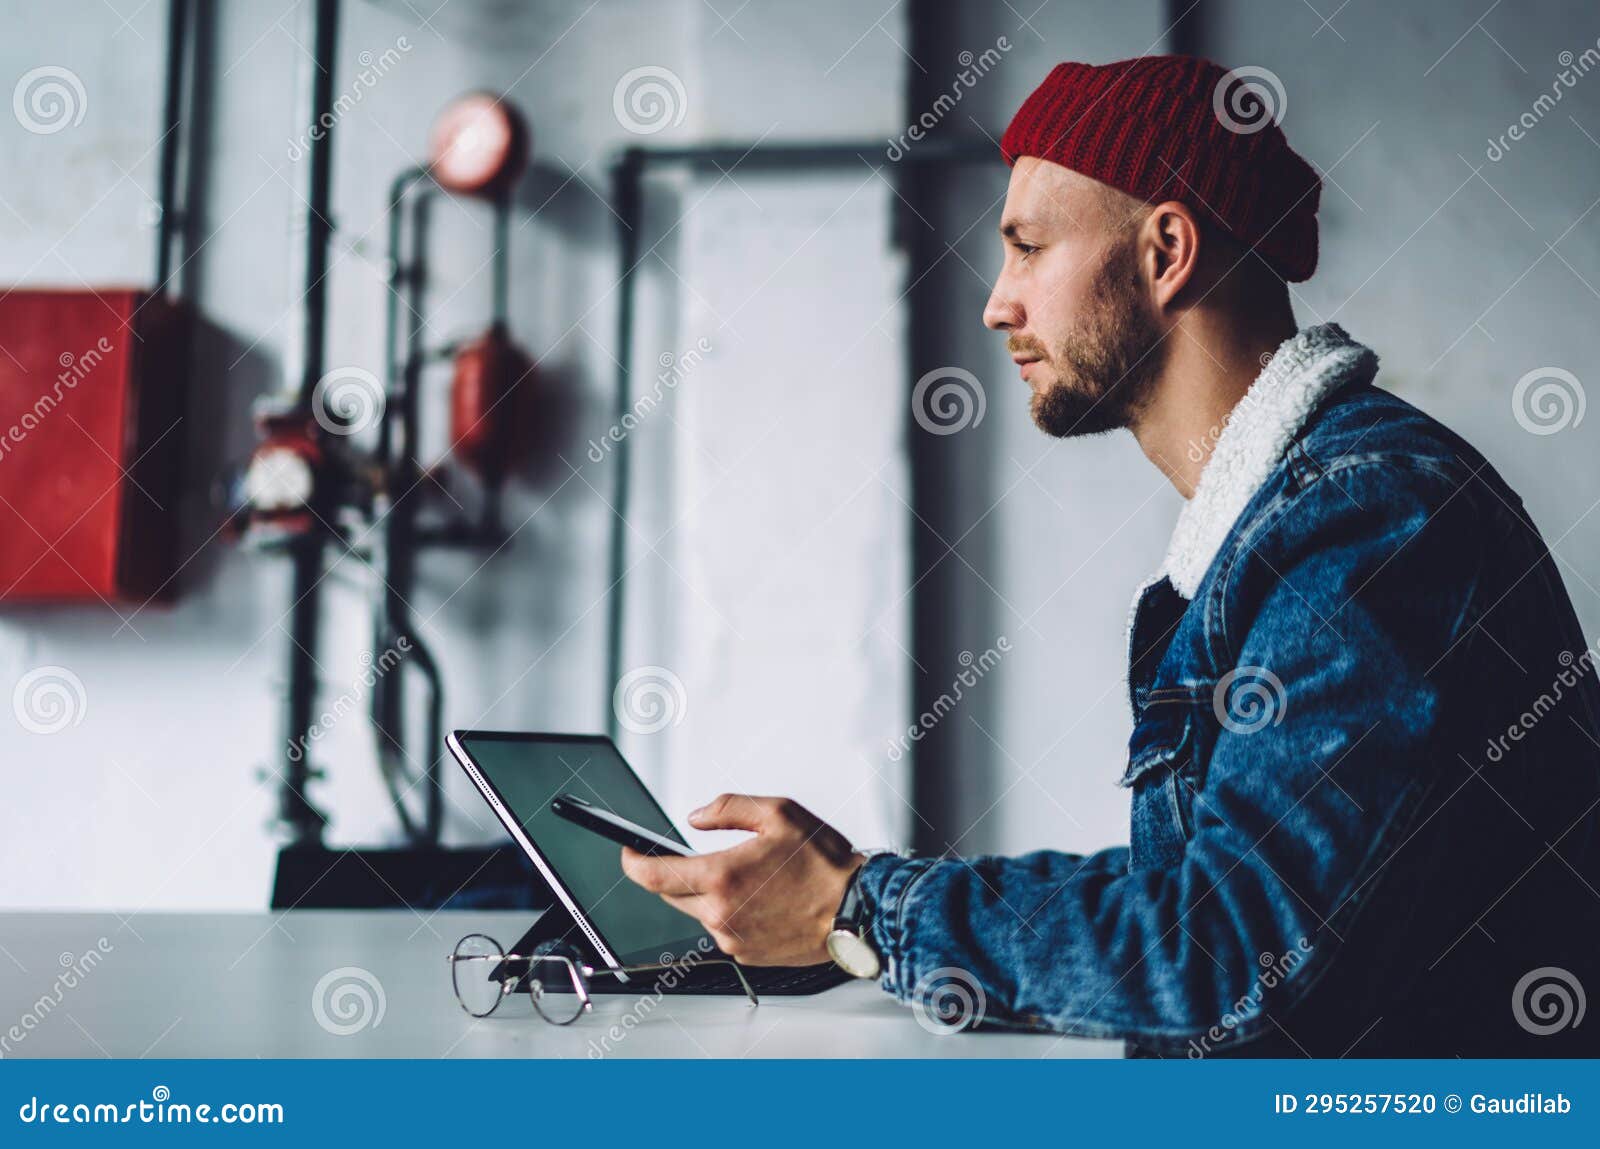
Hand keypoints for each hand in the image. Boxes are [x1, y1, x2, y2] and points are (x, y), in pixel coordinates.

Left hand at [620, 793, 865, 965]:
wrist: (858, 911)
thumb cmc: (826, 866)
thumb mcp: (779, 813)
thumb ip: (729, 808)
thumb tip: (697, 817)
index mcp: (721, 877)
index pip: (653, 875)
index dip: (632, 862)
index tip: (627, 851)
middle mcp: (720, 914)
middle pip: (673, 895)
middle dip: (676, 874)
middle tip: (695, 856)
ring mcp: (732, 939)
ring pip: (699, 912)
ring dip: (709, 893)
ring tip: (749, 876)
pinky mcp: (747, 955)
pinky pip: (723, 929)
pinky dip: (730, 912)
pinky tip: (760, 898)